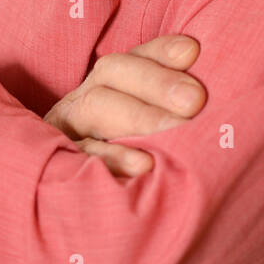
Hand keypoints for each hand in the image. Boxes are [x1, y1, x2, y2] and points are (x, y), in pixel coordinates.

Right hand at [43, 35, 205, 176]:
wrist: (59, 213)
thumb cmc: (126, 166)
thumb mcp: (146, 136)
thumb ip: (170, 113)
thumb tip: (204, 97)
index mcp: (105, 87)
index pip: (134, 57)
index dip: (160, 52)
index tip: (192, 51)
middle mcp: (83, 99)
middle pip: (112, 72)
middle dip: (156, 82)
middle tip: (195, 99)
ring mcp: (67, 129)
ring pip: (95, 105)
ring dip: (138, 115)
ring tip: (175, 128)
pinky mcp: (58, 162)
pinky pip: (81, 154)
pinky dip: (112, 156)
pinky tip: (144, 164)